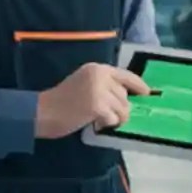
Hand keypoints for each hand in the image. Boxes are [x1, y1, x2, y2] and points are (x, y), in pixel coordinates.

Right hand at [35, 63, 151, 138]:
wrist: (44, 111)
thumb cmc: (62, 100)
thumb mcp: (84, 84)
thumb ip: (104, 85)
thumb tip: (127, 97)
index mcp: (96, 68)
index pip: (125, 75)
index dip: (138, 85)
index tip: (147, 93)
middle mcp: (100, 76)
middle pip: (125, 96)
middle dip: (119, 108)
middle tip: (104, 114)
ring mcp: (99, 90)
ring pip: (123, 109)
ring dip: (115, 118)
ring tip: (98, 118)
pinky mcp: (97, 106)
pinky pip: (114, 119)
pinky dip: (107, 124)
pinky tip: (95, 122)